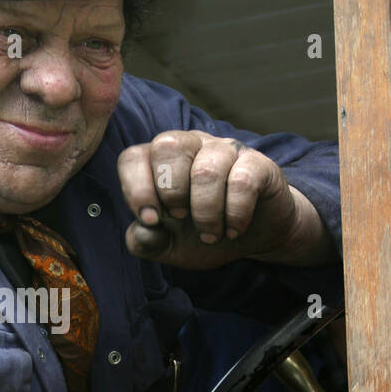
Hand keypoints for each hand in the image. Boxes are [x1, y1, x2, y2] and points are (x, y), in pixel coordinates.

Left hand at [117, 131, 330, 267]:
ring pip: (206, 169)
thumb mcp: (169, 245)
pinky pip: (242, 180)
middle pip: (167, 146)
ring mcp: (225, 150)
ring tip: (211, 235)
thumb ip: (145, 241)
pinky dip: (235, 213)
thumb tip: (142, 230)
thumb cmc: (204, 234)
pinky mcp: (257, 164)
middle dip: (170, 191)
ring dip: (206, 212)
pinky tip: (234, 230)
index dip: (135, 189)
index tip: (152, 220)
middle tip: (182, 219)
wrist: (253, 239)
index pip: (133, 157)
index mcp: (160, 162)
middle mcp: (191, 146)